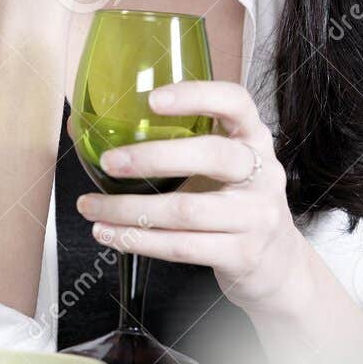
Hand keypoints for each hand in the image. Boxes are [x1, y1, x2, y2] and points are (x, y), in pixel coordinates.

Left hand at [71, 79, 310, 318]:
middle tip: (108, 162)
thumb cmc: (234, 206)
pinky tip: (111, 234)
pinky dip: (139, 241)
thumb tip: (84, 127)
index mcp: (254, 140)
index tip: (153, 99)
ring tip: (92, 206)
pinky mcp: (243, 255)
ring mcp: (257, 216)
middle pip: (212, 155)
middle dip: (153, 157)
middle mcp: (262, 173)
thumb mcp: (219, 170)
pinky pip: (182, 247)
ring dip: (130, 210)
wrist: (278, 267)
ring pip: (186, 210)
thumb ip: (171, 146)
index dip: (197, 96)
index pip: (236, 103)